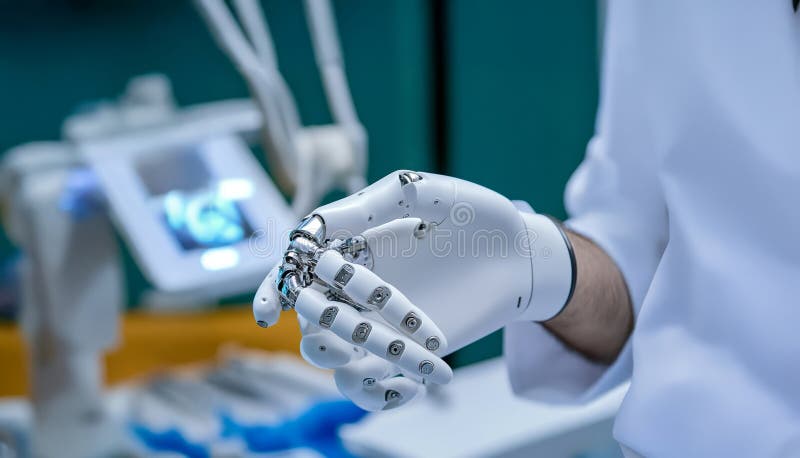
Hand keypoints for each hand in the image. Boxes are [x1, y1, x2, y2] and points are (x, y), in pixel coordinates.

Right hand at [253, 171, 574, 409]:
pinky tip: (414, 388)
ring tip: (405, 361)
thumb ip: (374, 203)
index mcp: (351, 245)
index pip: (296, 270)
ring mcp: (377, 323)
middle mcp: (356, 288)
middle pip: (312, 318)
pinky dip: (379, 396)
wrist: (520, 256)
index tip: (270, 309)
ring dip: (358, 365)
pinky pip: (369, 386)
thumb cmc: (475, 215)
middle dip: (326, 329)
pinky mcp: (403, 353)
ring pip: (335, 359)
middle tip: (360, 332)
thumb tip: (316, 223)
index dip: (273, 290)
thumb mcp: (428, 194)